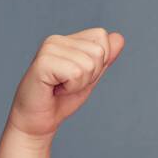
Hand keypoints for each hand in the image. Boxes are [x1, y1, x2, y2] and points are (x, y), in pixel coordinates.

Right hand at [8, 27, 125, 138]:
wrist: (38, 121)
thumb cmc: (61, 99)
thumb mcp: (90, 77)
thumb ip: (104, 59)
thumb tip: (119, 37)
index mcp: (67, 39)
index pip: (101, 37)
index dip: (98, 63)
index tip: (78, 76)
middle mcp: (56, 40)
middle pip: (98, 51)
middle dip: (90, 76)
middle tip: (68, 84)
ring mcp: (48, 49)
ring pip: (89, 64)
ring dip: (79, 84)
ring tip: (60, 87)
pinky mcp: (43, 62)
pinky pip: (76, 73)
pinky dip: (71, 88)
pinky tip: (54, 89)